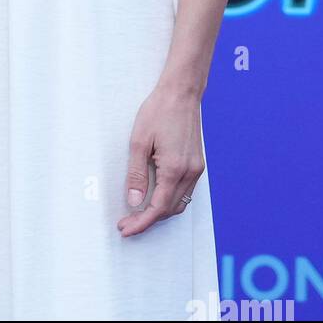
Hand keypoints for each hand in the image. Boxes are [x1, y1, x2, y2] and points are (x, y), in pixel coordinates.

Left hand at [118, 83, 203, 236]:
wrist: (181, 93)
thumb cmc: (158, 112)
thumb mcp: (139, 142)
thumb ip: (137, 174)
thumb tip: (135, 202)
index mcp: (175, 169)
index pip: (158, 208)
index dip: (141, 222)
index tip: (125, 229)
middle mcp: (190, 172)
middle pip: (170, 209)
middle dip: (148, 219)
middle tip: (126, 222)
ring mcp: (197, 169)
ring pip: (180, 202)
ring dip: (160, 211)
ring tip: (137, 213)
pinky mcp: (197, 163)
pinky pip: (185, 190)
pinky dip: (170, 199)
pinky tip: (155, 196)